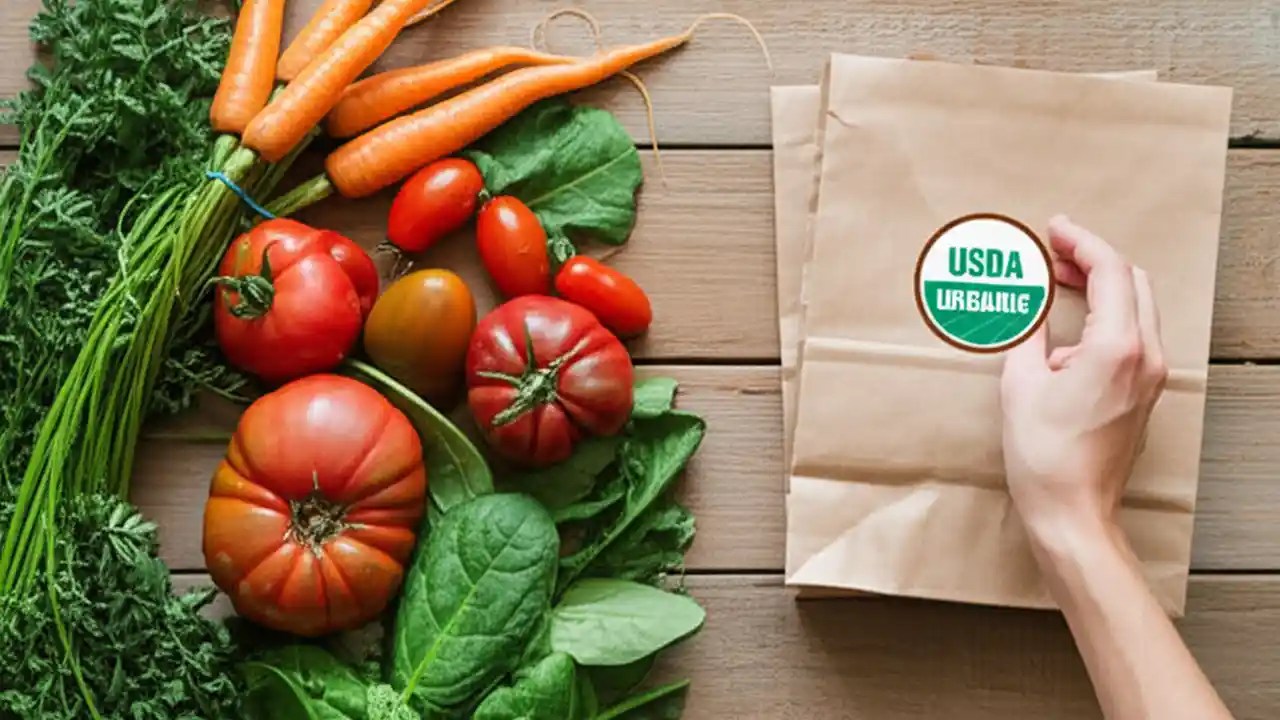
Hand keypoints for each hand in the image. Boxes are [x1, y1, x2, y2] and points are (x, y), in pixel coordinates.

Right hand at [1000, 215, 1167, 542]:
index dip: (1080, 242)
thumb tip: (1027, 298)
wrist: (1073, 512)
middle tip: (1053, 254)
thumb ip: (1027, 330)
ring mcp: (1150, 377)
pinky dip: (1108, 317)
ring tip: (1059, 285)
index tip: (1053, 230)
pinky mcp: (1144, 394)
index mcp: (1117, 347)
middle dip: (1093, 260)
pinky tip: (1070, 331)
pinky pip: (1135, 337)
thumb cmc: (1044, 456)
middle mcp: (1146, 357)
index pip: (1109, 271)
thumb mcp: (1020, 382)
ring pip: (1137, 308)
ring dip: (1102, 288)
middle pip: (1132, 282)